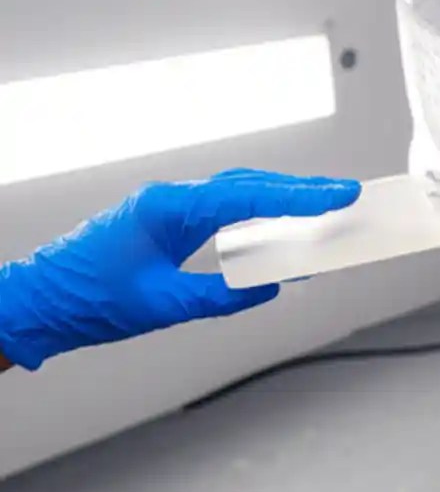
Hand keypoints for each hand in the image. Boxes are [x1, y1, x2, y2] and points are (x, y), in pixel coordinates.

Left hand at [0, 169, 359, 369]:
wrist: (39, 302)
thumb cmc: (88, 301)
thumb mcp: (162, 306)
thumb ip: (221, 297)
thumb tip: (270, 287)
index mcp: (169, 207)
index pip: (248, 196)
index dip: (300, 197)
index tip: (340, 194)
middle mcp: (171, 197)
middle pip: (249, 184)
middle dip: (301, 190)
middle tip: (347, 194)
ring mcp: (169, 206)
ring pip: (238, 192)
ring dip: (281, 198)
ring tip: (324, 207)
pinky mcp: (168, 219)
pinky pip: (223, 208)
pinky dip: (257, 212)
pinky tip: (278, 224)